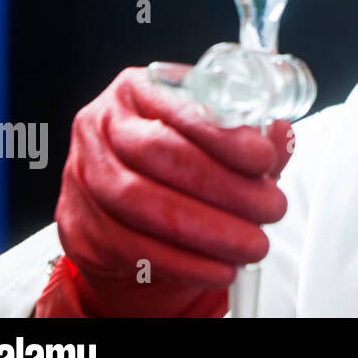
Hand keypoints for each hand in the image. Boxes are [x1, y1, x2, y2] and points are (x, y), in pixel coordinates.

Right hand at [35, 67, 292, 317]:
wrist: (128, 211)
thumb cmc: (177, 162)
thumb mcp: (213, 139)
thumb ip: (248, 135)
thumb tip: (279, 136)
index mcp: (138, 90)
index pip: (180, 106)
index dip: (225, 135)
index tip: (264, 159)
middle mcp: (102, 125)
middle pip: (160, 154)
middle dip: (225, 187)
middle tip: (271, 208)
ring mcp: (83, 175)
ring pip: (143, 204)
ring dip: (209, 231)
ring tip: (253, 244)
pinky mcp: (79, 226)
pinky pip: (132, 248)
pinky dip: (183, 263)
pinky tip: (219, 268)